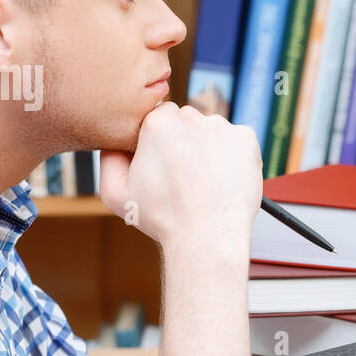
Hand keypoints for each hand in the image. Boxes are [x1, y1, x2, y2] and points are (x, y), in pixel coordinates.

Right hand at [99, 101, 262, 252]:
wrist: (207, 237)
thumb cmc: (164, 219)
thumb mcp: (115, 193)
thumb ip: (107, 158)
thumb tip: (114, 141)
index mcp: (158, 123)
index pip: (156, 117)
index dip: (158, 142)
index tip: (162, 164)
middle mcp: (192, 117)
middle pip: (185, 121)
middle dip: (183, 142)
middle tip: (183, 176)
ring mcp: (223, 127)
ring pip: (211, 131)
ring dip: (207, 148)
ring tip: (204, 181)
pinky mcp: (247, 140)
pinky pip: (236, 140)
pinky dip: (232, 155)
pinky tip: (222, 178)